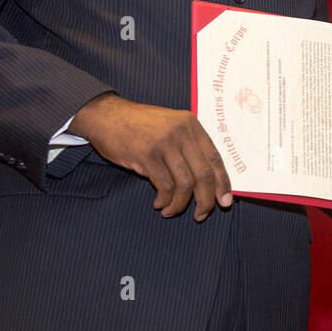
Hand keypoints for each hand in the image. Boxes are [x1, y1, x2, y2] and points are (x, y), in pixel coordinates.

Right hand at [69, 92, 230, 219]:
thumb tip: (209, 182)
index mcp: (192, 125)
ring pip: (185, 183)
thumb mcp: (170, 127)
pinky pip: (164, 185)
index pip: (215, 158)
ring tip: (171, 211)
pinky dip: (165, 199)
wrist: (106, 115)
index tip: (225, 201)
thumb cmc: (139, 126)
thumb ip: (188, 147)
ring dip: (180, 204)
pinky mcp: (146, 154)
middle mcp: (181, 132)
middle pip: (203, 174)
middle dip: (206, 200)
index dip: (222, 183)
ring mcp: (164, 143)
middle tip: (200, 215)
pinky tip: (159, 203)